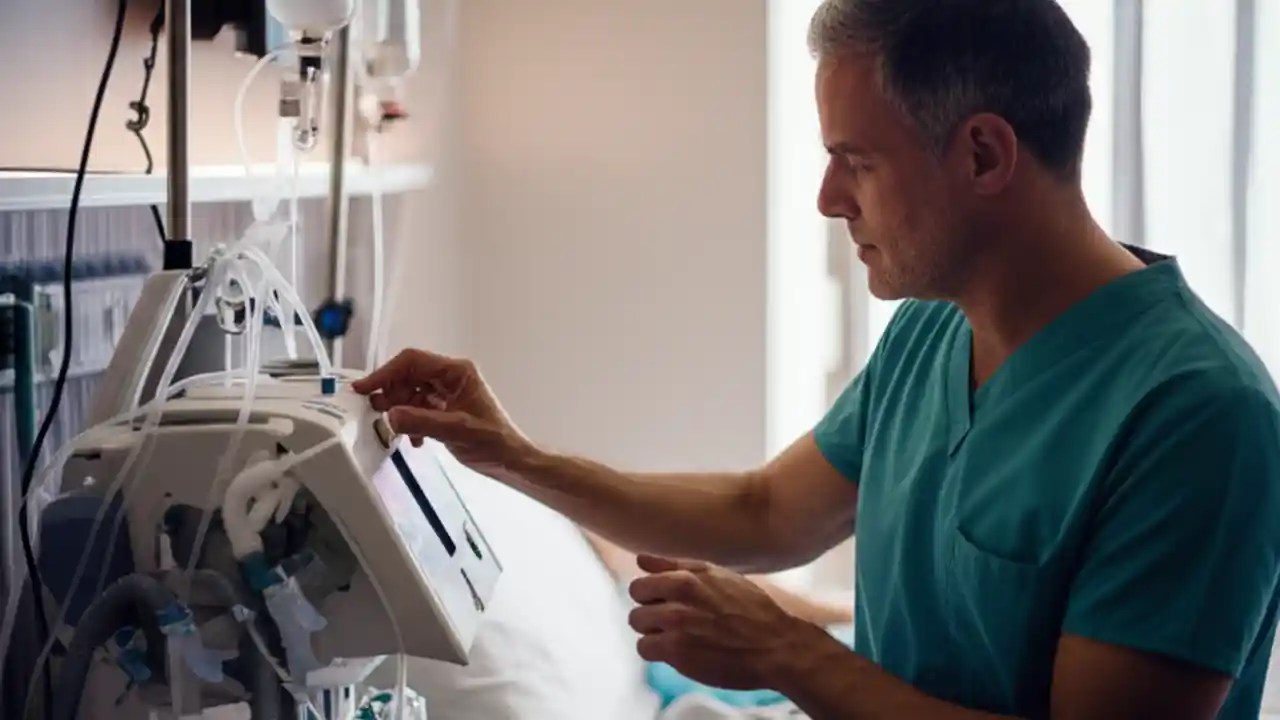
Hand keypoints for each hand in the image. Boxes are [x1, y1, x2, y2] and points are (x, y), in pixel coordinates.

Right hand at [353, 349, 532, 479]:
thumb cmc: (494, 442)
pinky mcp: (445, 409)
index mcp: (458, 372)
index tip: (365, 388)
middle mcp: (452, 378)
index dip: (386, 372)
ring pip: (411, 392)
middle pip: (409, 375)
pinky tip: (416, 440)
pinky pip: (418, 408)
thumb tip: (391, 414)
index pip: (413, 361)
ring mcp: (448, 393)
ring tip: (395, 427)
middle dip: (391, 393)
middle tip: (376, 411)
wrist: (510, 460)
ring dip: (400, 410)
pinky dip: (411, 421)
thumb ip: (422, 422)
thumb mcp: (457, 431)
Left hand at [627, 554, 820, 691]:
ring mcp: (675, 623)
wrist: (777, 645)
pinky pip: (645, 648)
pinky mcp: (676, 651)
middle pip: (636, 597)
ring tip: (678, 636)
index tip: (666, 600)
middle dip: (650, 608)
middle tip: (672, 620)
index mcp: (688, 574)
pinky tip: (678, 651)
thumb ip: (676, 567)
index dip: (653, 590)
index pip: (643, 576)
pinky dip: (657, 651)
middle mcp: (678, 594)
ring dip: (653, 630)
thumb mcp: (718, 576)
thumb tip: (641, 558)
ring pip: (637, 622)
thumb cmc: (752, 610)